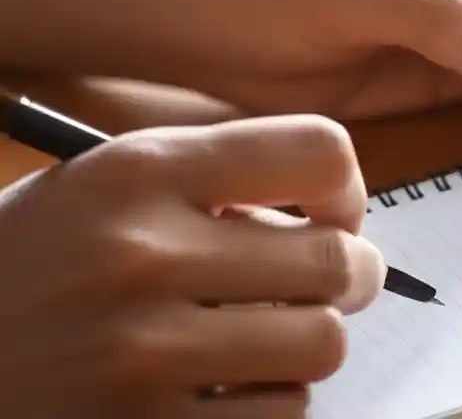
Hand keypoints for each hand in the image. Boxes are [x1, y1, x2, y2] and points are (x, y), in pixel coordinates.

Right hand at [0, 115, 384, 417]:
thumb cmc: (33, 267)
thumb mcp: (100, 188)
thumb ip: (211, 184)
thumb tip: (332, 219)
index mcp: (139, 172)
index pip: (317, 152)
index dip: (345, 188)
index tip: (330, 215)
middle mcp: (145, 255)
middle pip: (336, 260)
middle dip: (346, 276)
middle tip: (326, 286)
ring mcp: (143, 354)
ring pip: (322, 344)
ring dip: (304, 345)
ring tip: (264, 340)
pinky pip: (282, 416)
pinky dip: (269, 404)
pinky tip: (225, 389)